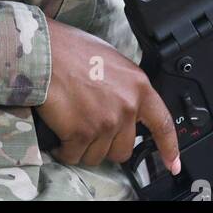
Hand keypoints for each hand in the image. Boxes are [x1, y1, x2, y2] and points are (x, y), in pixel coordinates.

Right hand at [37, 18, 180, 173]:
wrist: (41, 50)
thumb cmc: (68, 48)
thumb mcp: (109, 59)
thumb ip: (124, 85)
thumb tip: (124, 103)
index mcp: (137, 86)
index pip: (162, 124)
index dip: (168, 148)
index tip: (171, 163)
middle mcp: (126, 106)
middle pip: (124, 149)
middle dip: (105, 144)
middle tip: (88, 128)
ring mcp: (105, 121)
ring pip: (98, 156)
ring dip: (82, 147)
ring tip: (70, 126)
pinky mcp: (82, 132)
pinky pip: (73, 155)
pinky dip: (64, 149)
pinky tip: (58, 135)